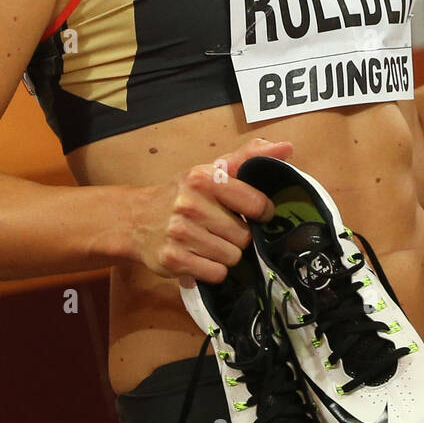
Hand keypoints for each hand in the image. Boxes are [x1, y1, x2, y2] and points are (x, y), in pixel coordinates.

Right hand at [130, 136, 292, 284]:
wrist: (136, 219)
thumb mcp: (214, 170)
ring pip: (232, 257)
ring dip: (226, 254)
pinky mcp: (172, 260)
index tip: (253, 213)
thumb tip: (287, 148)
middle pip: (244, 235)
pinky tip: (200, 257)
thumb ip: (250, 157)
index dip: (261, 213)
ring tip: (210, 242)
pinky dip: (213, 270)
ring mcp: (179, 233)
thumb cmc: (185, 194)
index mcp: (204, 177)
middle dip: (239, 235)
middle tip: (222, 228)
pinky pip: (216, 274)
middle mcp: (189, 203)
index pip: (256, 204)